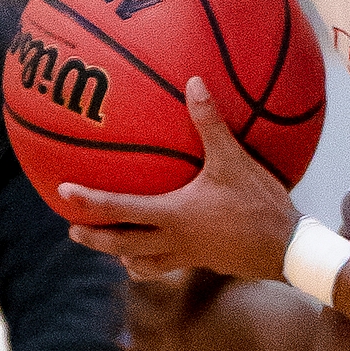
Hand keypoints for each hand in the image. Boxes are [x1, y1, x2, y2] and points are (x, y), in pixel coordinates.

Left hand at [64, 77, 301, 280]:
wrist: (286, 249)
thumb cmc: (258, 204)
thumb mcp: (234, 160)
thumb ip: (210, 123)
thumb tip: (193, 83)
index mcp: (173, 214)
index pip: (119, 209)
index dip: (88, 201)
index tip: (62, 191)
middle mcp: (173, 239)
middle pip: (120, 246)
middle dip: (94, 239)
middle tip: (72, 229)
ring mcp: (188, 255)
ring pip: (141, 263)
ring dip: (121, 255)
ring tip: (112, 248)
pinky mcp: (204, 262)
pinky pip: (168, 267)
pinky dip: (153, 262)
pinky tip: (161, 250)